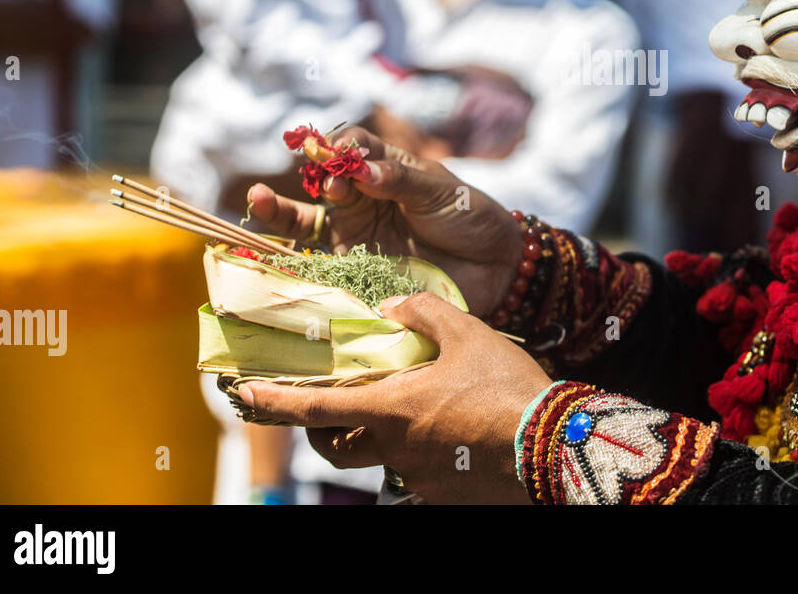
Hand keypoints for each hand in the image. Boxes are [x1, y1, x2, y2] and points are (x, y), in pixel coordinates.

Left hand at [239, 292, 552, 503]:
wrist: (552, 445)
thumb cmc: (507, 386)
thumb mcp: (469, 333)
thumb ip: (424, 312)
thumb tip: (392, 302)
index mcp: (390, 410)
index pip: (312, 410)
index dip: (272, 402)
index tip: (244, 394)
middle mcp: (394, 449)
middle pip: (335, 447)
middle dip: (320, 431)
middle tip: (326, 410)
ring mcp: (418, 477)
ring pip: (380, 459)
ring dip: (380, 438)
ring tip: (410, 414)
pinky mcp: (444, 494)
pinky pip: (419, 472)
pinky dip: (423, 453)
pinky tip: (453, 434)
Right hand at [247, 125, 521, 317]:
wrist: (496, 268)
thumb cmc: (471, 218)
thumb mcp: (439, 192)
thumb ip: (399, 181)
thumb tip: (359, 169)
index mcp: (386, 169)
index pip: (353, 147)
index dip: (340, 146)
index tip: (338, 150)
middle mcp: (363, 199)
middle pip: (322, 181)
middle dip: (317, 176)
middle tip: (327, 182)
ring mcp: (356, 235)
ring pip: (307, 221)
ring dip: (280, 211)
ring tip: (257, 198)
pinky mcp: (355, 271)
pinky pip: (319, 264)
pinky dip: (293, 258)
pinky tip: (271, 252)